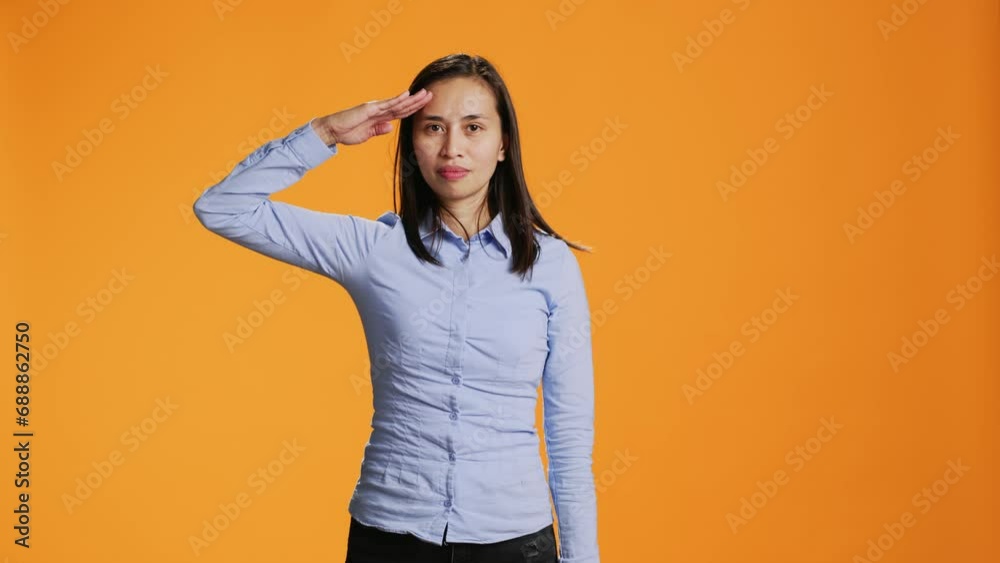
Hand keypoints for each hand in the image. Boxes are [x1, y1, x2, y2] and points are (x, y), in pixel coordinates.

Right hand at [317, 88, 432, 145]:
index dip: (414, 108)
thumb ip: (378, 130)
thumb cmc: (347, 132)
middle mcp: (379, 110)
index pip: (401, 112)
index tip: (425, 105)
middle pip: (403, 105)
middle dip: (418, 101)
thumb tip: (390, 127)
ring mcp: (375, 108)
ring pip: (398, 103)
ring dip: (413, 99)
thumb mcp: (367, 134)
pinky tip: (407, 95)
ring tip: (425, 93)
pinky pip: (386, 104)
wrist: (332, 131)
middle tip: (431, 94)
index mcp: (380, 117)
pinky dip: (398, 99)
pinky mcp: (369, 108)